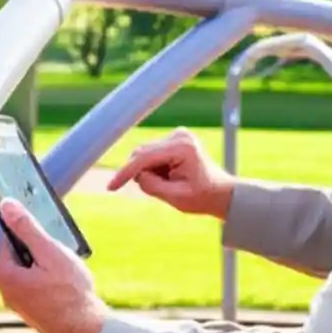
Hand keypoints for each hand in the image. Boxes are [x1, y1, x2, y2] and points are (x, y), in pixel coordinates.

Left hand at [0, 199, 107, 332]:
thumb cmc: (70, 293)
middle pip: (21, 255)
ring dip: (48, 265)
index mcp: (6, 275)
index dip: (28, 230)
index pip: (9, 239)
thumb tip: (6, 205)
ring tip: (68, 270)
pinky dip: (52, 280)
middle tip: (62, 251)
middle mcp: (8, 292)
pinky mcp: (34, 312)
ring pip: (31, 271)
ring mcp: (21, 304)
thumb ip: (27, 228)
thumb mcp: (50, 252)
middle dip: (41, 249)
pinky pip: (38, 286)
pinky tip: (69, 285)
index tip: (46, 228)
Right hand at [107, 127, 234, 219]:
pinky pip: (151, 153)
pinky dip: (154, 168)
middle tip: (161, 190)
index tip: (111, 187)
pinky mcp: (174, 138)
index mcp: (182, 148)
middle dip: (142, 174)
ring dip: (149, 172)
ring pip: (145, 154)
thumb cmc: (202, 197)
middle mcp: (179, 136)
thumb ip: (152, 186)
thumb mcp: (176, 198)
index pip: (144, 158)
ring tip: (169, 183)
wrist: (220, 192)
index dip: (125, 173)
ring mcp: (177, 134)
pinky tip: (170, 176)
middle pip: (142, 154)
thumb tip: (136, 175)